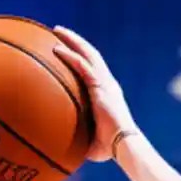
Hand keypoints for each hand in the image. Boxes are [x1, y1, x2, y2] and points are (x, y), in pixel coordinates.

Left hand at [52, 25, 138, 162]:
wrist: (124, 146)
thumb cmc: (109, 149)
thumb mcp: (90, 140)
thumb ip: (78, 138)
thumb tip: (60, 149)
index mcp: (107, 93)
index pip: (94, 68)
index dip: (82, 55)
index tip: (68, 47)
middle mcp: (108, 84)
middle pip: (91, 54)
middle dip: (76, 41)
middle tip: (58, 31)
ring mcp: (105, 83)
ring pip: (88, 54)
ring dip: (72, 40)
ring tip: (57, 30)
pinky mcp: (101, 87)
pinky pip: (83, 66)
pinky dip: (70, 56)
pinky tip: (56, 49)